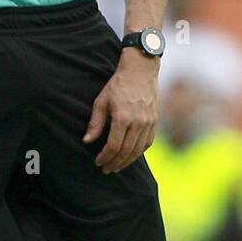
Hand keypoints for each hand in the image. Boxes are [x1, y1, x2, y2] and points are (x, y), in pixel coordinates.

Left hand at [82, 50, 158, 173]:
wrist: (141, 71)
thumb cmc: (118, 84)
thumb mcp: (101, 101)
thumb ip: (95, 123)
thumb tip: (87, 141)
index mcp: (123, 118)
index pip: (114, 146)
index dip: (105, 157)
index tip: (98, 162)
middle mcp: (138, 122)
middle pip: (126, 151)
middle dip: (115, 163)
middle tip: (106, 169)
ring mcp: (149, 122)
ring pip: (138, 150)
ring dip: (127, 161)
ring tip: (116, 167)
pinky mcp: (155, 121)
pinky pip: (148, 143)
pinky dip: (139, 152)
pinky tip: (130, 156)